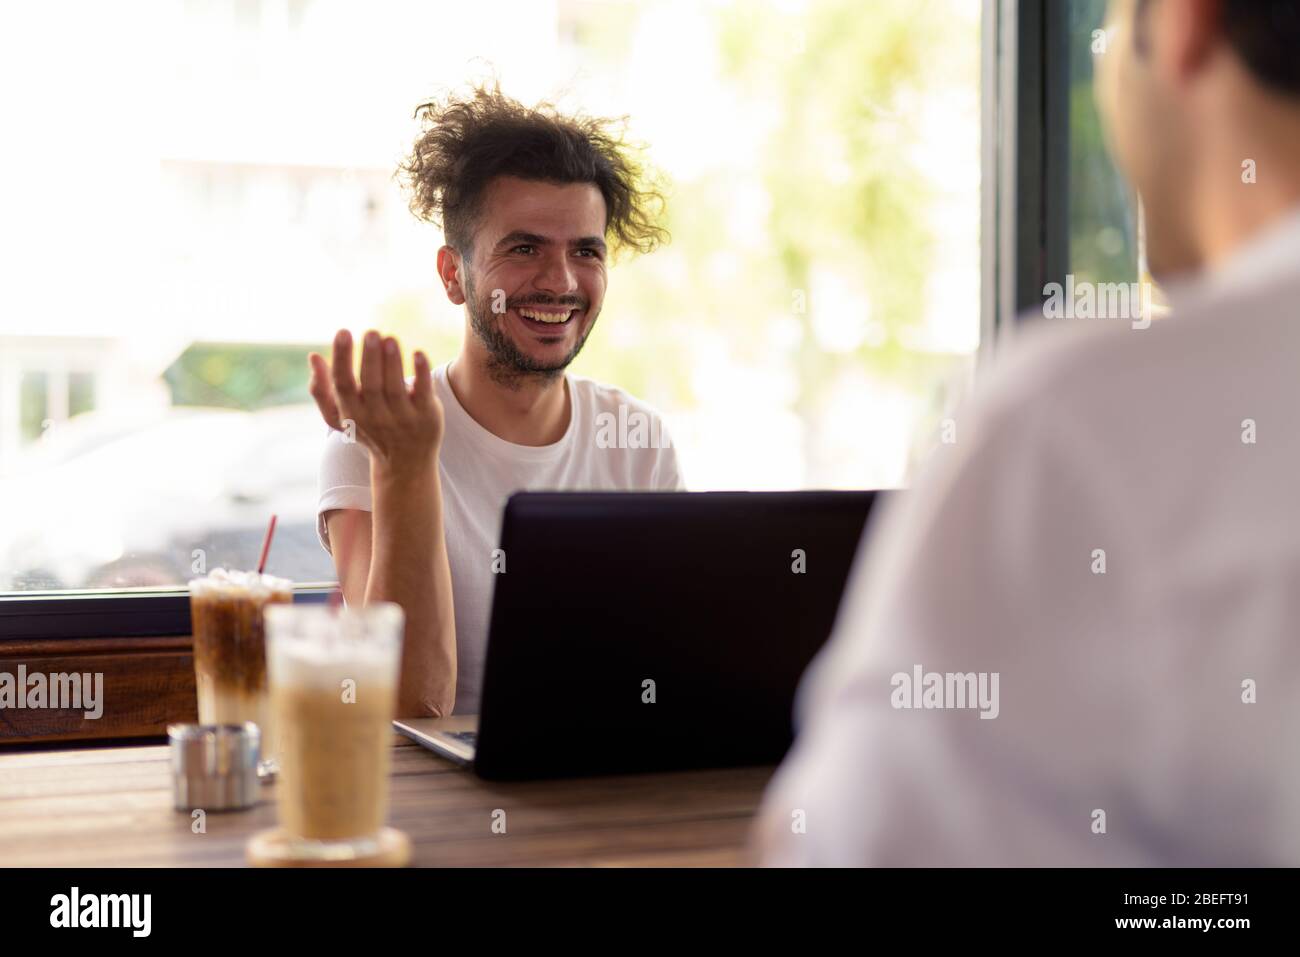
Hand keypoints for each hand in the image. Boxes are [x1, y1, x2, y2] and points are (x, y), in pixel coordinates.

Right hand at [308, 329, 443, 478]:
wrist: (405, 463)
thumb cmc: (369, 430)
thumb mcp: (340, 416)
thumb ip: (322, 389)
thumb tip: (313, 356)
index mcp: (352, 412)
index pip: (343, 384)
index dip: (342, 358)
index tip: (343, 331)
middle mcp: (376, 417)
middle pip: (371, 385)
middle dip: (370, 358)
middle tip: (371, 332)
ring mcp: (402, 418)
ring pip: (395, 389)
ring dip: (392, 362)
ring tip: (390, 338)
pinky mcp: (426, 416)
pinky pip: (423, 394)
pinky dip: (421, 374)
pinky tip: (418, 353)